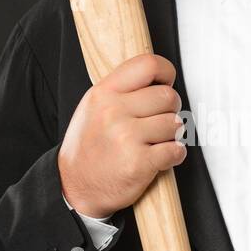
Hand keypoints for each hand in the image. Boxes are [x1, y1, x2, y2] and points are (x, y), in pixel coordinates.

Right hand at [58, 52, 186, 217]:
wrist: (74, 185)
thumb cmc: (88, 147)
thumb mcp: (93, 107)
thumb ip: (121, 89)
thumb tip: (157, 80)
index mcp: (104, 93)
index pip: (148, 64)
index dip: (166, 73)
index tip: (167, 83)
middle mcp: (114, 111)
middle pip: (168, 96)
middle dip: (169, 110)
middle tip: (158, 121)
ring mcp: (126, 137)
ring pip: (174, 124)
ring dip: (171, 135)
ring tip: (154, 141)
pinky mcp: (139, 162)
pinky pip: (175, 150)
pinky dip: (174, 154)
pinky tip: (160, 157)